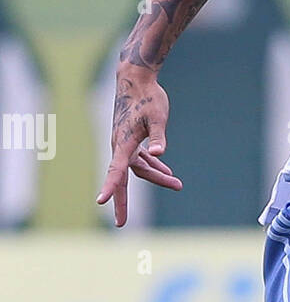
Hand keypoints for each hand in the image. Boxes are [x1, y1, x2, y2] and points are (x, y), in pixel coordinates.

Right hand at [96, 68, 181, 226]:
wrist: (137, 78)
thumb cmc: (148, 96)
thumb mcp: (158, 116)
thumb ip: (159, 136)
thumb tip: (159, 154)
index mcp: (124, 142)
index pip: (116, 170)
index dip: (109, 187)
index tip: (100, 202)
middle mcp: (120, 145)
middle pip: (123, 178)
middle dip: (123, 202)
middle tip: (121, 224)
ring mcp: (125, 142)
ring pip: (138, 168)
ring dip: (156, 177)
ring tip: (178, 185)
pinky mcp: (131, 138)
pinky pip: (140, 159)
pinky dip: (154, 166)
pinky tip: (168, 174)